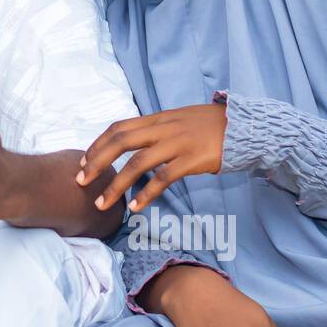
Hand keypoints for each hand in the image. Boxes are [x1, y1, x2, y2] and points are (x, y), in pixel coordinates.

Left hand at [79, 104, 226, 211]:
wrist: (245, 126)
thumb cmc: (211, 127)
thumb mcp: (179, 121)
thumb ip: (156, 131)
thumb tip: (134, 144)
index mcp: (158, 119)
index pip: (118, 128)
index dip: (98, 145)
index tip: (83, 162)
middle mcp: (163, 129)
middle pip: (121, 142)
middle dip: (97, 162)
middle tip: (81, 182)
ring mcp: (177, 143)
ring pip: (138, 163)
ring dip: (116, 184)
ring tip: (102, 203)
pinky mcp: (192, 159)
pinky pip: (163, 178)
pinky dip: (146, 193)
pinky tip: (136, 207)